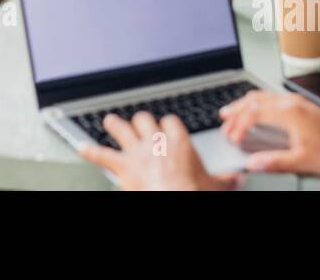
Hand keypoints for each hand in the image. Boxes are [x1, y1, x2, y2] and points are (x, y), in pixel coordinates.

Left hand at [78, 112, 243, 190]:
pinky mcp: (122, 165)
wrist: (173, 199)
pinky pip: (101, 155)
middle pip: (144, 119)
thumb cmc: (192, 192)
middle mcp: (155, 141)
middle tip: (138, 122)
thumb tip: (239, 179)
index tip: (167, 128)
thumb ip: (225, 180)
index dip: (167, 125)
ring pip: (122, 129)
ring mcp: (136, 151)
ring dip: (114, 125)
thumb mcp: (214, 185)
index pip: (170, 122)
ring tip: (109, 121)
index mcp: (178, 141)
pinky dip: (89, 151)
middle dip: (140, 120)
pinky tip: (80, 147)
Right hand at [219, 91, 319, 175]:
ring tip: (231, 112)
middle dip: (236, 111)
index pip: (254, 113)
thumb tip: (253, 163)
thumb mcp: (302, 161)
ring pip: (261, 96)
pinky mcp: (299, 104)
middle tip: (224, 123)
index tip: (232, 137)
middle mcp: (290, 102)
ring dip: (244, 104)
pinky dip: (256, 102)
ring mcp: (295, 101)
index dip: (239, 125)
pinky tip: (254, 108)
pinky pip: (270, 97)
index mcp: (289, 113)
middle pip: (254, 100)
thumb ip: (275, 161)